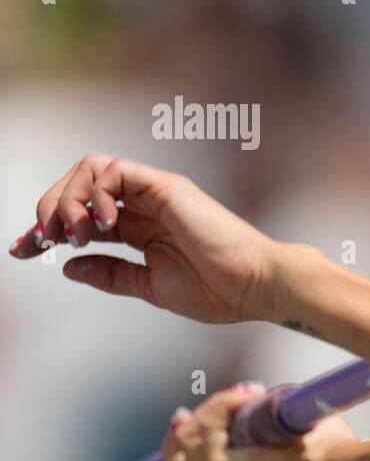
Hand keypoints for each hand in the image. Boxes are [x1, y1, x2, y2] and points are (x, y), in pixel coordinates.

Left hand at [8, 153, 281, 322]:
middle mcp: (147, 206)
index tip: (22, 250)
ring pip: (90, 170)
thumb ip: (111, 274)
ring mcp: (156, 193)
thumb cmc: (219, 291)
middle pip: (78, 187)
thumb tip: (68, 265)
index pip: (83, 218)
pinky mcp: (165, 187)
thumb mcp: (150, 287)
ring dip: (66, 199)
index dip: (45, 229)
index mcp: (143, 230)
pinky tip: (99, 224)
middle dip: (48, 211)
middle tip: (41, 241)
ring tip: (72, 233)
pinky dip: (92, 192)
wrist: (256, 286)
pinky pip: (111, 170)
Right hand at [162, 383, 359, 460]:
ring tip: (242, 396)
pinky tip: (248, 397)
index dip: (189, 450)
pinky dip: (220, 408)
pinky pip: (201, 434)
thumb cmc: (336, 455)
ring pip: (186, 447)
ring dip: (208, 413)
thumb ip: (284, 421)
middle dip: (181, 435)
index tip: (183, 420)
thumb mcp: (302, 435)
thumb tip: (279, 400)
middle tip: (200, 407)